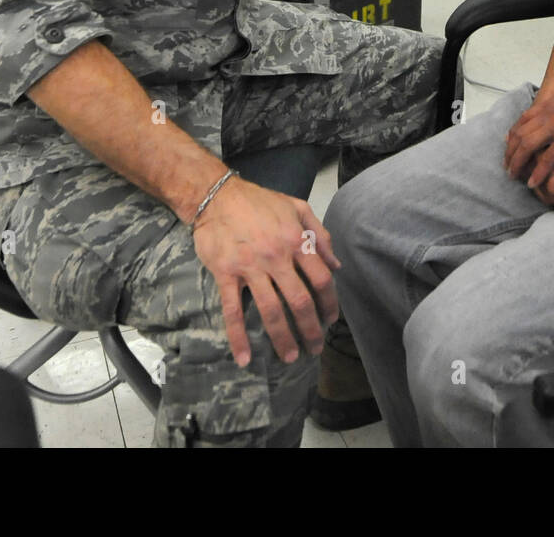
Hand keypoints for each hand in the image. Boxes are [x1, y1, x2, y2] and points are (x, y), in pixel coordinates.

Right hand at [191, 176, 339, 367]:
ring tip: (291, 356)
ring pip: (271, 310)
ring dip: (283, 338)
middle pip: (300, 300)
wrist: (217, 196)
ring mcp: (250, 267)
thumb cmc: (259, 202)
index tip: (331, 320)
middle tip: (316, 348)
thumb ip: (319, 234)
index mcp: (296, 240)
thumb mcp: (297, 207)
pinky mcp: (226, 275)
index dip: (330, 303)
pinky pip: (233, 311)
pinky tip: (244, 358)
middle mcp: (277, 257)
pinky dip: (238, 337)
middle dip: (311, 329)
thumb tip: (336, 265)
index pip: (321, 279)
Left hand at [504, 78, 553, 190]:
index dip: (513, 132)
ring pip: (527, 146)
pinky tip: (531, 182)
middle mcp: (547, 114)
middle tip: (506, 164)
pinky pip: (546, 159)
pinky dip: (537, 172)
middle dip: (510, 150)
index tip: (507, 142)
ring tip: (512, 176)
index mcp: (549, 104)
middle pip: (520, 133)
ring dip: (517, 162)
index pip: (523, 119)